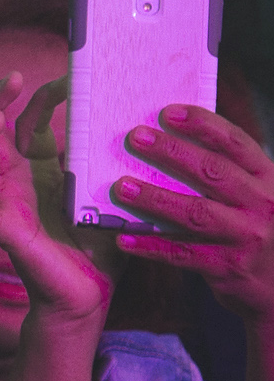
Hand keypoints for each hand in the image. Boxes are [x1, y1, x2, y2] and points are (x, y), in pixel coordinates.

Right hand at [0, 74, 112, 321]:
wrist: (91, 295)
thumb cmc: (97, 247)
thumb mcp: (105, 193)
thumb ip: (103, 162)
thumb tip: (125, 121)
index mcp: (35, 170)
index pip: (26, 123)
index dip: (39, 99)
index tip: (65, 79)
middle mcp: (11, 182)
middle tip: (12, 79)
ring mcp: (0, 205)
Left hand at [96, 103, 273, 322]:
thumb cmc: (258, 228)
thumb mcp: (257, 195)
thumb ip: (227, 172)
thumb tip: (169, 139)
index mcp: (269, 179)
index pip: (236, 144)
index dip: (203, 125)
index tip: (168, 112)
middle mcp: (263, 205)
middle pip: (213, 172)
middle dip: (171, 152)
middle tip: (135, 137)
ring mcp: (248, 237)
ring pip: (195, 213)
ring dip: (155, 199)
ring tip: (121, 187)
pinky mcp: (229, 267)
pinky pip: (183, 254)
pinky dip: (151, 245)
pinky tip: (124, 237)